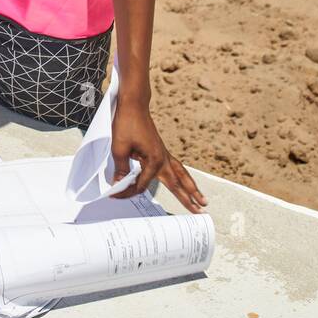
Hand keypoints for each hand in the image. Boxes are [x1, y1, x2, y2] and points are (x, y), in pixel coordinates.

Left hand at [109, 96, 207, 214]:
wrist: (134, 104)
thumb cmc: (127, 124)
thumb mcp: (119, 148)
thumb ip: (121, 169)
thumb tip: (118, 185)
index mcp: (153, 161)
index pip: (141, 186)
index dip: (128, 192)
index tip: (115, 194)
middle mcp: (162, 159)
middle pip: (176, 184)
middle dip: (188, 199)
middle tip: (200, 213)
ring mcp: (163, 154)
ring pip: (181, 175)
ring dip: (191, 188)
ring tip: (202, 200)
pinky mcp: (161, 150)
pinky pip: (176, 166)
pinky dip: (182, 176)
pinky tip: (184, 180)